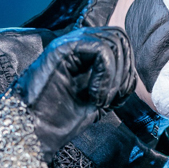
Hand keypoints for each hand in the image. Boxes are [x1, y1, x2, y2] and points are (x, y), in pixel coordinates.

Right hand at [13, 26, 135, 161]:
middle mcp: (77, 42)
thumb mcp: (99, 100)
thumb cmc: (60, 119)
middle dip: (124, 71)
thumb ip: (115, 83)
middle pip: (120, 37)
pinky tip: (93, 96)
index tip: (115, 99)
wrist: (34, 130)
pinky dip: (105, 77)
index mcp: (85, 52)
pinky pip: (101, 51)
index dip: (127, 70)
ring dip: (114, 76)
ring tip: (100, 99)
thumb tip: (134, 75)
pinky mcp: (62, 49)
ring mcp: (69, 43)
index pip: (121, 42)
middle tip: (110, 99)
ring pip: (113, 42)